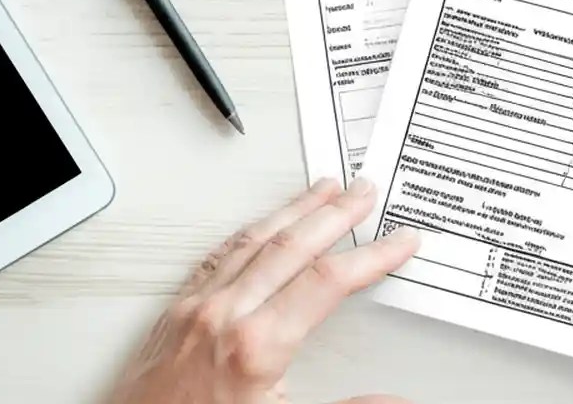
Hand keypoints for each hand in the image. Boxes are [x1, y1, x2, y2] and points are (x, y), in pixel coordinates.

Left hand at [110, 178, 419, 403]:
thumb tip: (393, 400)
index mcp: (257, 346)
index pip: (328, 282)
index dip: (372, 257)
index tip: (399, 242)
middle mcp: (223, 315)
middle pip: (292, 246)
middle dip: (335, 214)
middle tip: (364, 192)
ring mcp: (195, 307)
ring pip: (253, 240)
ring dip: (293, 210)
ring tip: (321, 190)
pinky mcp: (174, 311)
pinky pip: (218, 255)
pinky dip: (250, 231)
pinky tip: (262, 224)